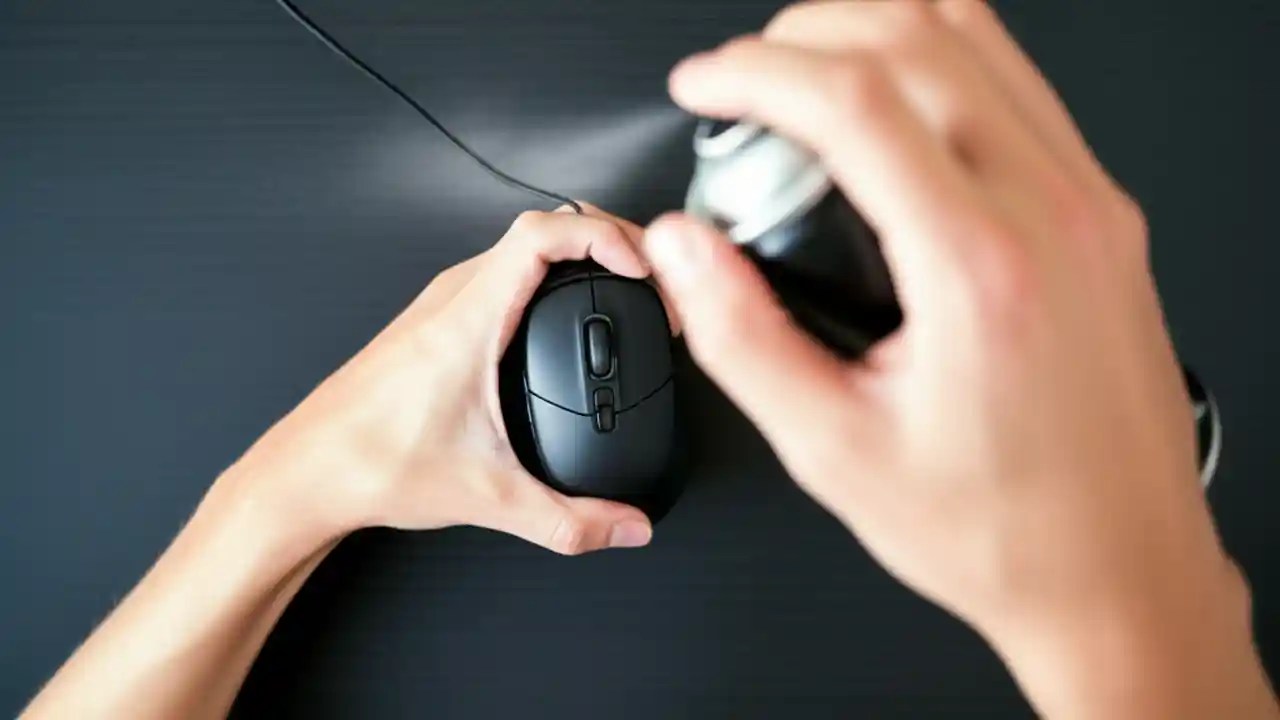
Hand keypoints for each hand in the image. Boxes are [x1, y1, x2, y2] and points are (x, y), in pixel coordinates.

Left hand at [232, 204, 653, 554]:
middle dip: (607, 240)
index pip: (544, 233)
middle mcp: (452, 298)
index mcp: (467, 319)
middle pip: (542, 227)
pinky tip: (562, 319)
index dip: (606, 237)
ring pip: (519, 247)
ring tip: (618, 287)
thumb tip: (624, 527)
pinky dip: (547, 278)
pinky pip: (502, 273)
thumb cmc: (369, 464)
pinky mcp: (435, 323)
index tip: (644, 269)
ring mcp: (441, 306)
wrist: (305, 473)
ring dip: (576, 256)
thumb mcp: (488, 498)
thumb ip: (569, 521)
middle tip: (650, 278)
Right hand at [643, 1, 1274, 715]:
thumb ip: (741, 334)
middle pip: (919, 34)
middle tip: (743, 76)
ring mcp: (1090, 203)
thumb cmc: (1003, 528)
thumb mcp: (835, 450)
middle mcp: (1052, 213)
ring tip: (802, 73)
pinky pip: (1015, 83)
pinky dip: (934, 61)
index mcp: (979, 268)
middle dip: (805, 30)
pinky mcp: (1104, 213)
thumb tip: (684, 248)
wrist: (1118, 570)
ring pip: (977, 36)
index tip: (707, 85)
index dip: (757, 70)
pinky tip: (887, 108)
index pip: (857, 98)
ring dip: (873, 28)